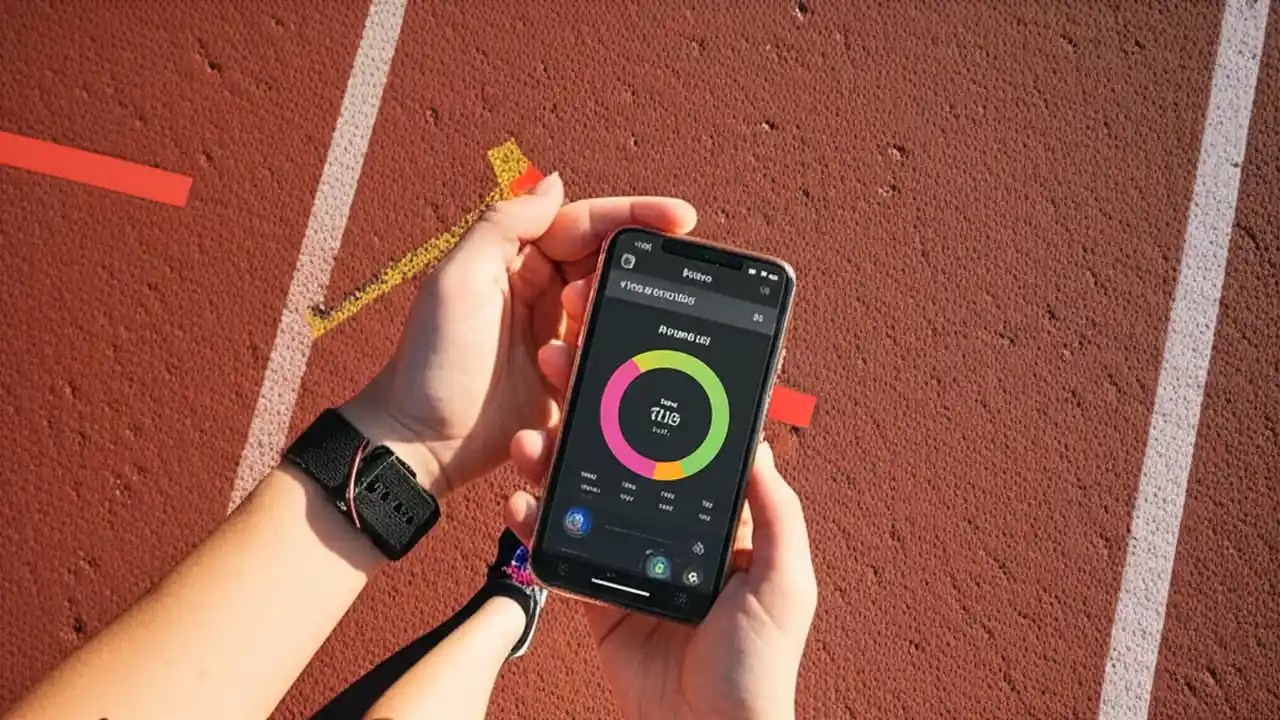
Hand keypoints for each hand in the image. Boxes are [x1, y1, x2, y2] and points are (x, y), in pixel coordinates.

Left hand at [342, 174, 697, 497]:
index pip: (585, 223)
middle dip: (624, 276)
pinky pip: (603, 360)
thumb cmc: (430, 362)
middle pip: (607, 264)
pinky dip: (605, 364)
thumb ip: (504, 225)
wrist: (420, 445)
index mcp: (517, 259)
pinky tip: (585, 374)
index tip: (680, 217)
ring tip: (562, 351)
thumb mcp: (457, 280)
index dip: (633, 215)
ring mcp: (557, 337)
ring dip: (606, 325)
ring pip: (610, 313)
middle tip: (619, 294)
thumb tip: (553, 184)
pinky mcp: (567, 381)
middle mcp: (541, 292)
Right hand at [503, 277, 817, 719]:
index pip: (679, 443)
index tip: (625, 354)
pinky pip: (557, 550)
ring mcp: (625, 556)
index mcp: (714, 516)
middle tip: (558, 363)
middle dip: (586, 407)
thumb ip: (777, 515)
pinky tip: (520, 502)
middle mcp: (666, 526)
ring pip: (580, 492)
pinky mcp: (592, 594)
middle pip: (619, 453)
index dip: (651, 399)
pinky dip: (534, 524)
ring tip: (529, 441)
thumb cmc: (761, 664)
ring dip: (550, 459)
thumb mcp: (785, 582)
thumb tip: (760, 443)